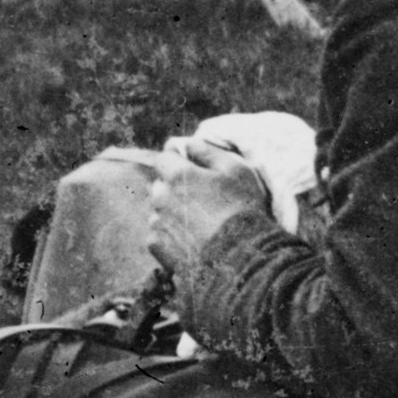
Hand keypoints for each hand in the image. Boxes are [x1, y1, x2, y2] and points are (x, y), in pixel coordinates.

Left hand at [145, 154, 274, 269]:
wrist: (237, 255)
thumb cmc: (241, 208)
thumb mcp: (236, 169)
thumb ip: (208, 151)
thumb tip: (189, 142)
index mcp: (178, 175)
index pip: (164, 157)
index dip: (177, 159)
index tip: (192, 165)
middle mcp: (160, 196)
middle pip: (160, 184)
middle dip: (175, 186)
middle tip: (202, 197)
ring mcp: (156, 222)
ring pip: (159, 209)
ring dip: (173, 210)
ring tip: (200, 222)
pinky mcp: (156, 245)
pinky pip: (158, 232)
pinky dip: (170, 232)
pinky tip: (192, 238)